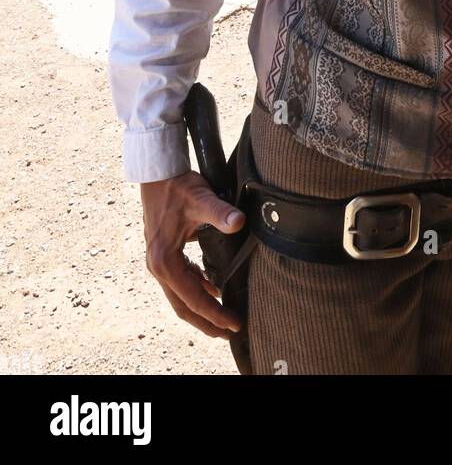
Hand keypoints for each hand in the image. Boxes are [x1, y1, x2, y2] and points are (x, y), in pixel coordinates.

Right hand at [140, 171, 245, 338]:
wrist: (157, 173)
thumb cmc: (178, 186)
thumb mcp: (200, 199)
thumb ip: (220, 212)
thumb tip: (239, 222)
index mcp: (165, 261)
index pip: (193, 298)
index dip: (214, 313)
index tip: (233, 324)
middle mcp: (158, 267)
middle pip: (182, 306)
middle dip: (206, 322)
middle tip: (229, 333)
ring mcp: (158, 262)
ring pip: (180, 296)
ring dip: (201, 309)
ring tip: (223, 318)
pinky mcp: (163, 255)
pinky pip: (180, 282)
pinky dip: (196, 290)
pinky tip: (212, 289)